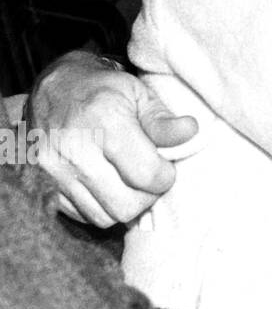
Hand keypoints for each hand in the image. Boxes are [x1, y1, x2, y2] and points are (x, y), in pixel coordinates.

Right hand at [28, 51, 196, 226]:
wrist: (53, 91)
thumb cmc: (103, 91)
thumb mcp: (138, 94)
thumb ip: (163, 120)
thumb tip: (190, 131)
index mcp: (106, 123)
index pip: (146, 175)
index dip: (166, 177)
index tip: (166, 167)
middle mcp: (75, 150)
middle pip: (126, 205)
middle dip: (147, 196)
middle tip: (151, 178)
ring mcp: (55, 172)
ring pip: (104, 217)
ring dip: (125, 205)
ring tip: (131, 182)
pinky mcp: (44, 185)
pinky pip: (82, 216)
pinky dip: (101, 207)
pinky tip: (109, 186)